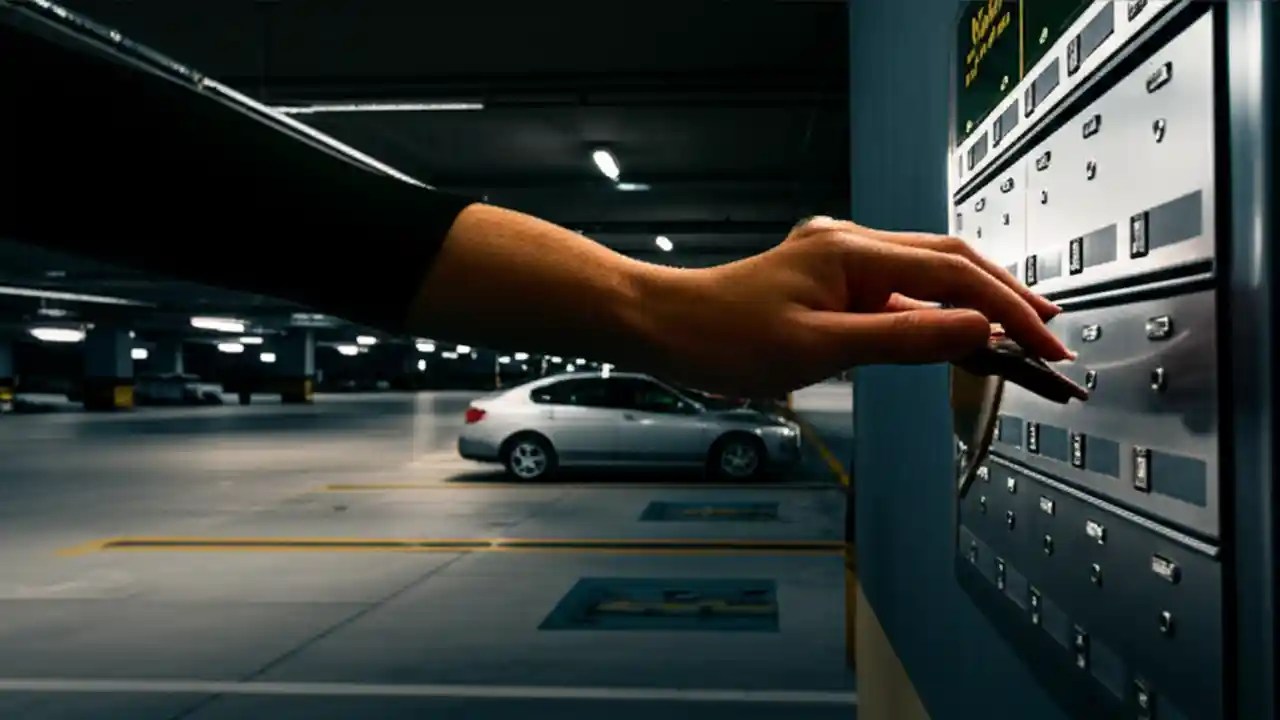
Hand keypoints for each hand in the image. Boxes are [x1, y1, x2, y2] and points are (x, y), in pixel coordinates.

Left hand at [637, 217, 1069, 396]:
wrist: (662, 325)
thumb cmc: (721, 338)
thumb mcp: (816, 350)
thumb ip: (902, 340)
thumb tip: (975, 331)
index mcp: (852, 253)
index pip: (953, 275)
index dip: (1006, 309)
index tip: (1046, 342)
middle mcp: (850, 245)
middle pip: (950, 261)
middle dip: (1005, 295)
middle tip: (1052, 333)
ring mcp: (839, 261)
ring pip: (927, 275)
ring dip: (974, 303)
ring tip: (1021, 335)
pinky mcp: (829, 281)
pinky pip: (896, 293)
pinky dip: (932, 314)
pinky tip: (956, 335)